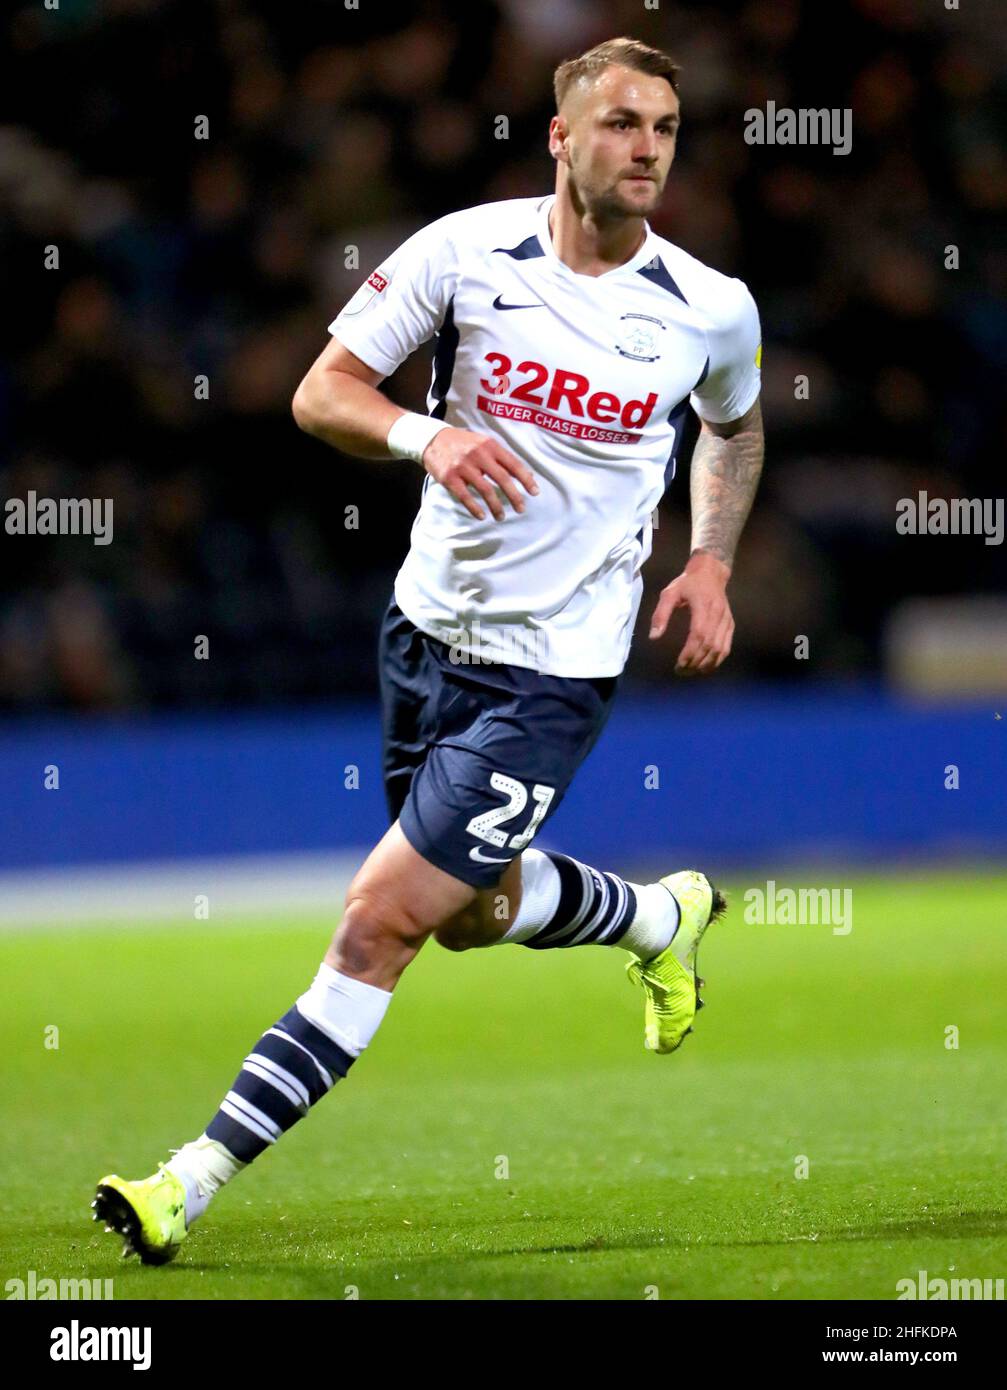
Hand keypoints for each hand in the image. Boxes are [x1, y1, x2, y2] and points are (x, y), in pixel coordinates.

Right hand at [423, 428, 538, 520]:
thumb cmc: (464, 443)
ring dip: (496, 506)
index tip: (535, 493)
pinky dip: (475, 508)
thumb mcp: (484, 443)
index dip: (526, 479)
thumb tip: (528, 474)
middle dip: (514, 496)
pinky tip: (481, 516)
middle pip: (502, 479)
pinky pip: (465, 496)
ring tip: (500, 516)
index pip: (513, 464)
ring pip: (485, 490)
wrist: (434, 440)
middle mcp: (478, 454)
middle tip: (521, 509)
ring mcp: (463, 466)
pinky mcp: (450, 477)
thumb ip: (503, 457)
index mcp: (490, 445)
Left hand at [649, 550, 733, 675]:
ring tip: (693, 672)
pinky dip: (717, 659)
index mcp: (703, 606)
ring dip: (707, 664)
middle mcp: (718, 614)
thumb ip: (660, 614)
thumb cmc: (687, 583)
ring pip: (720, 648)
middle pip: (710, 645)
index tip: (679, 664)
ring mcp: (727, 620)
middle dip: (696, 662)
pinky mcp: (730, 624)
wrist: (710, 572)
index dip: (690, 652)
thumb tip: (654, 637)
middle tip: (682, 671)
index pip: (699, 634)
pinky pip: (727, 646)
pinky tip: (706, 666)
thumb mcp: (669, 593)